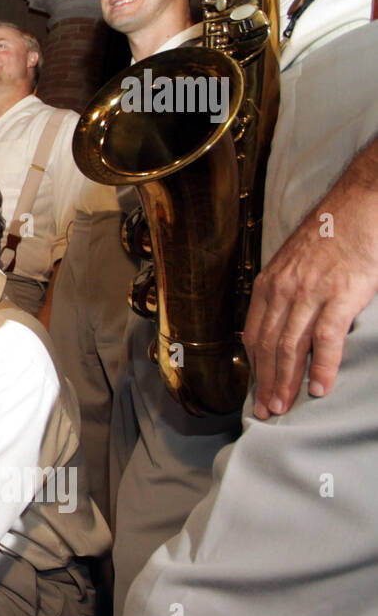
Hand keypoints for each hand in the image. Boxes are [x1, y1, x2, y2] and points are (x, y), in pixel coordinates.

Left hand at [243, 200, 377, 418]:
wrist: (361, 203)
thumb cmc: (333, 234)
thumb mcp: (297, 262)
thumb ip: (289, 292)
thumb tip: (288, 323)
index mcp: (270, 284)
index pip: (254, 334)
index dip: (254, 366)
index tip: (255, 390)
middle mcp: (283, 290)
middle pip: (268, 346)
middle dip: (265, 382)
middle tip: (265, 412)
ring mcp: (310, 293)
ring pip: (290, 346)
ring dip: (286, 381)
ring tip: (284, 408)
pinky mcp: (340, 294)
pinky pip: (325, 338)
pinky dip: (321, 366)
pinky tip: (319, 388)